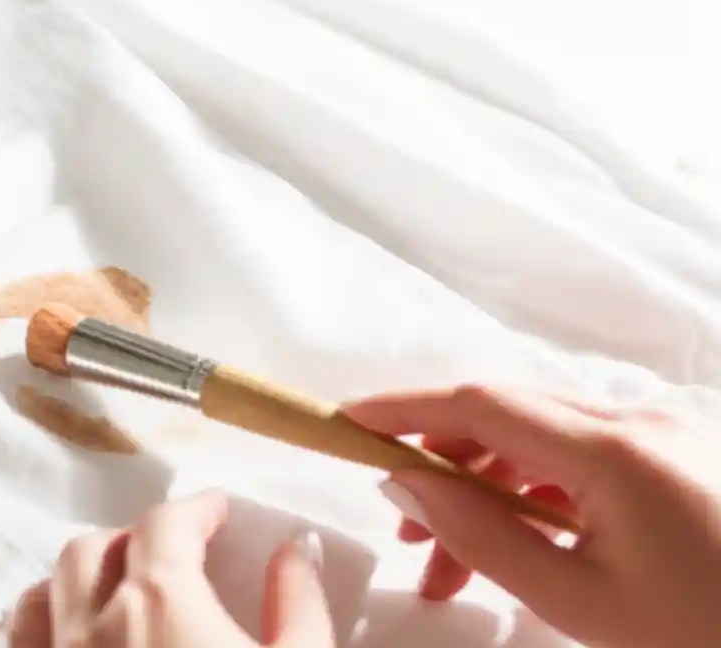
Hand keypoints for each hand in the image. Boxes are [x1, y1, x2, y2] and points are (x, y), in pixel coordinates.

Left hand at [3, 491, 333, 647]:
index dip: (195, 509)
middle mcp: (91, 626)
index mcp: (159, 602)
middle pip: (91, 549)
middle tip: (171, 554)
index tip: (219, 512)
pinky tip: (73, 641)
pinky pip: (18, 645)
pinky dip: (41, 627)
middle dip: (130, 538)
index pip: (165, 523)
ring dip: (76, 580)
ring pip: (40, 595)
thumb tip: (297, 548)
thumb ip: (299, 602)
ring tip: (114, 593)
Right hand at [345, 386, 720, 647]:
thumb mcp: (580, 600)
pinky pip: (577, 455)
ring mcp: (658, 432)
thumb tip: (405, 483)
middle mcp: (635, 419)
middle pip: (504, 415)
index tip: (344, 423)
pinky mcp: (671, 454)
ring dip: (481, 485)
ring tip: (448, 562)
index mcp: (612, 449)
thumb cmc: (703, 629)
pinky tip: (514, 544)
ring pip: (536, 437)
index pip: (478, 403)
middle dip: (438, 462)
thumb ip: (482, 535)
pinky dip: (530, 492)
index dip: (402, 408)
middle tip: (402, 530)